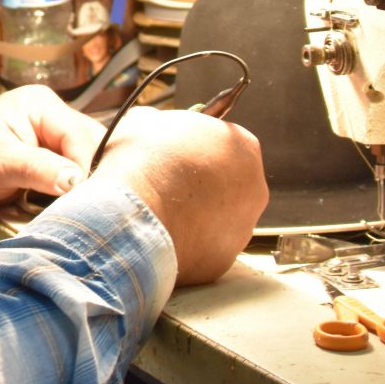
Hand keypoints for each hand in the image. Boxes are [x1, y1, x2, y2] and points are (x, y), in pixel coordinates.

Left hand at [0, 85, 103, 213]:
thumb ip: (38, 168)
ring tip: (77, 213)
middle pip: (88, 150)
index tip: (82, 199)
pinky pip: (69, 181)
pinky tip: (67, 211)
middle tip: (85, 209)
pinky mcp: (46, 166)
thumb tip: (77, 180)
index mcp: (41, 105)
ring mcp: (50, 144)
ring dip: (79, 190)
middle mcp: (51, 120)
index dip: (85, 168)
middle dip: (87, 179)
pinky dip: (68, 197)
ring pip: (83, 167)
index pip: (79, 136)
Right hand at [89, 107, 266, 285]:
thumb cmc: (140, 162)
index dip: (197, 146)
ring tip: (158, 211)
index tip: (177, 152)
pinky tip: (160, 234)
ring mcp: (242, 229)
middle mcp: (254, 189)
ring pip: (218, 219)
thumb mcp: (146, 123)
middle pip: (229, 182)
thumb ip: (163, 124)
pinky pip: (204, 248)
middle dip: (201, 183)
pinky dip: (186, 243)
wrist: (129, 215)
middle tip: (167, 182)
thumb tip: (153, 126)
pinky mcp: (222, 261)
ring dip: (195, 215)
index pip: (225, 142)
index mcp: (243, 146)